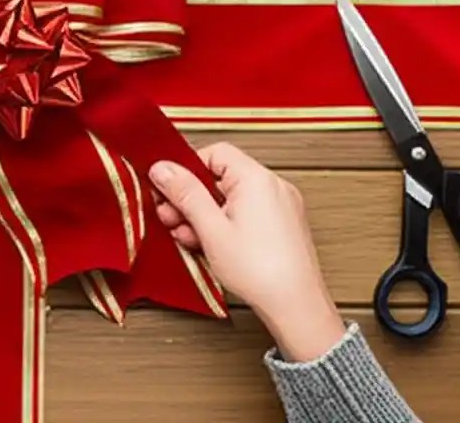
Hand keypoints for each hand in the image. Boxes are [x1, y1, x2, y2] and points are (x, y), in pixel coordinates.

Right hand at [149, 143, 345, 361]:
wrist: (295, 306)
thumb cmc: (261, 271)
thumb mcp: (210, 229)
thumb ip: (185, 193)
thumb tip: (163, 168)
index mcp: (256, 178)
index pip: (214, 153)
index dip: (186, 168)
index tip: (166, 187)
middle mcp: (272, 187)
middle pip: (220, 177)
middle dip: (191, 198)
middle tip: (171, 217)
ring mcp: (280, 206)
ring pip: (231, 199)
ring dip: (204, 215)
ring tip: (189, 237)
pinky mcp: (282, 226)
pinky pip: (245, 214)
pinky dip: (224, 225)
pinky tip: (209, 244)